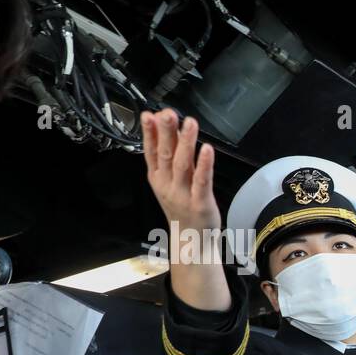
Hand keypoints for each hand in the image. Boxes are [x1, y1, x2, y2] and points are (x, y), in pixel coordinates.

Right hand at [142, 109, 219, 236]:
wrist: (190, 241)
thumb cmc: (181, 208)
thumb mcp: (168, 182)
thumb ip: (169, 157)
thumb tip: (168, 129)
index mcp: (157, 178)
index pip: (151, 152)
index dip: (149, 133)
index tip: (148, 114)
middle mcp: (167, 185)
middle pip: (165, 155)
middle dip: (165, 133)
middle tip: (168, 113)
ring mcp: (183, 194)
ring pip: (183, 165)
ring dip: (185, 143)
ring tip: (189, 123)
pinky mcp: (201, 203)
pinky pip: (202, 181)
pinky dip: (204, 164)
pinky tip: (207, 149)